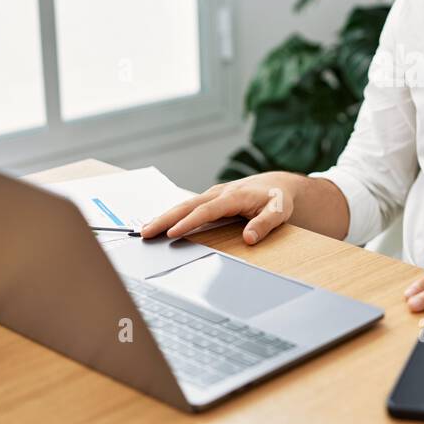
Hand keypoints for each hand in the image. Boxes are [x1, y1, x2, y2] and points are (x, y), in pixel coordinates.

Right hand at [140, 172, 297, 244]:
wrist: (277, 184)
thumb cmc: (277, 198)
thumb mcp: (278, 211)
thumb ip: (264, 224)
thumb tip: (249, 238)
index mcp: (234, 196)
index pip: (206, 211)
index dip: (188, 222)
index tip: (172, 233)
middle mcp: (219, 193)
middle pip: (187, 206)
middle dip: (165, 218)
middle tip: (146, 232)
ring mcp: (213, 195)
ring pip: (184, 205)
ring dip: (164, 217)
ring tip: (145, 230)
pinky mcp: (211, 199)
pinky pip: (189, 207)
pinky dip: (173, 215)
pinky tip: (161, 225)